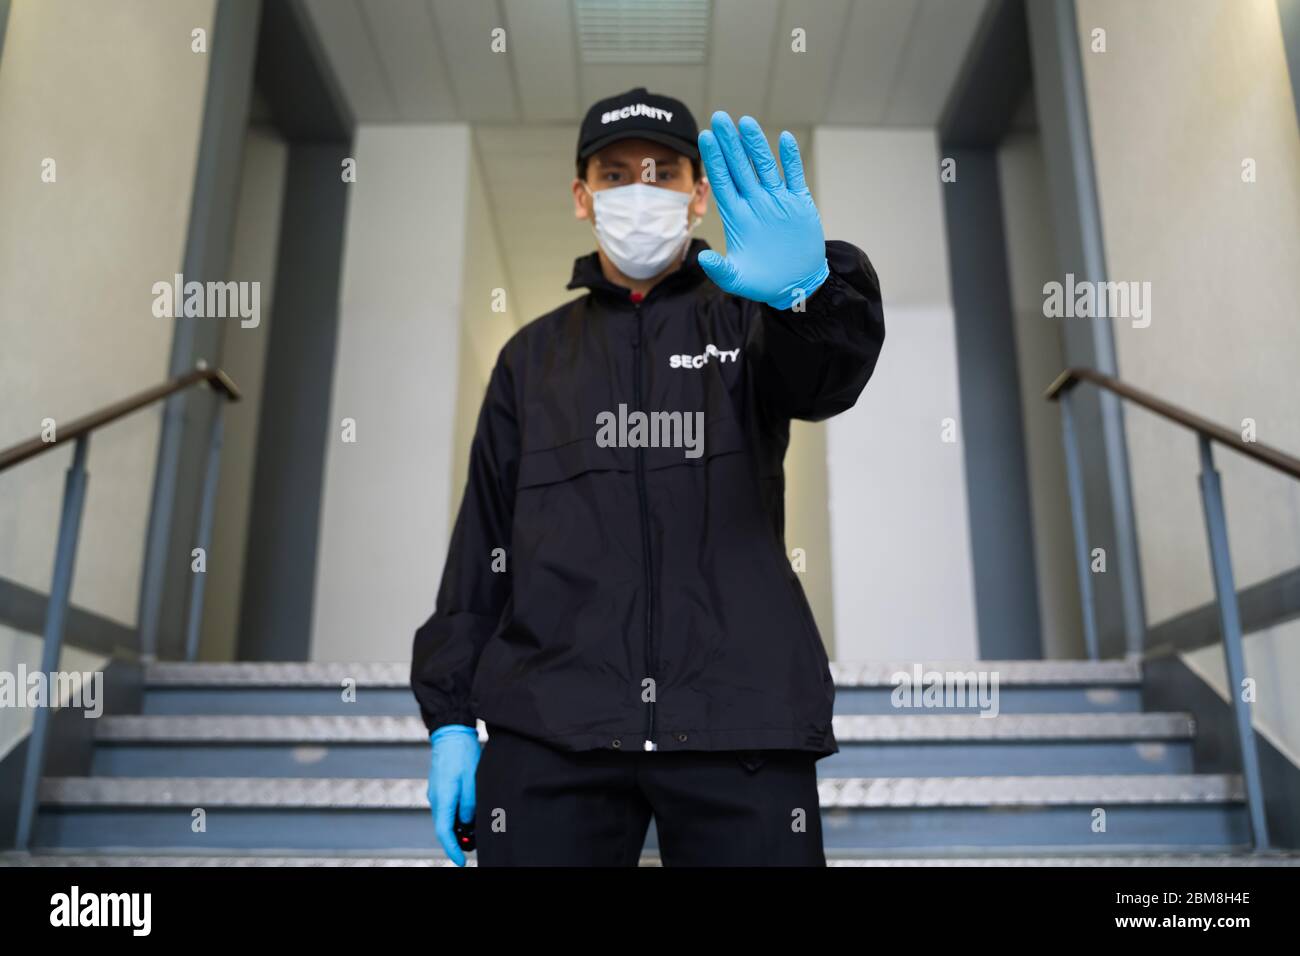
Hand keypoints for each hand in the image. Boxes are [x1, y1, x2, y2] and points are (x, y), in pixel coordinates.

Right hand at [427, 724, 480, 865]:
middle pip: (444, 827)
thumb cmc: (462, 754)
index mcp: (443, 798)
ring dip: (458, 826)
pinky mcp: (439, 787)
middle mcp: (436, 798)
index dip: (452, 849)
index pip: (444, 832)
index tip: (461, 861)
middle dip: (457, 839)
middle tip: (473, 846)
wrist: (451, 733)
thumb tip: (467, 822)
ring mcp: (436, 793)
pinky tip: (469, 813)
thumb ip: (470, 805)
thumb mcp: (472, 780)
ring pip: (446, 817)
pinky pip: (447, 807)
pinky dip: (456, 814)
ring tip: (475, 828)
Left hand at [696, 112, 829, 310]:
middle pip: (740, 167)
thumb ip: (720, 270)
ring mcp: (777, 200)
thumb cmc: (763, 282)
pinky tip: (784, 139)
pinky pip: (794, 176)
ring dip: (756, 144)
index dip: (715, 160)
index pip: (722, 181)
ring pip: (764, 166)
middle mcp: (754, 203)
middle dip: (730, 143)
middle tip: (719, 117)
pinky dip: (790, 158)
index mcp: (737, 216)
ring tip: (745, 121)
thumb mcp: (738, 280)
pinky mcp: (799, 203)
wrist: (797, 284)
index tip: (705, 136)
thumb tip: (702, 258)